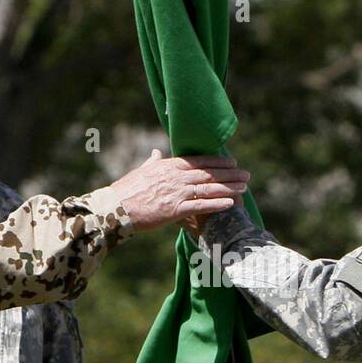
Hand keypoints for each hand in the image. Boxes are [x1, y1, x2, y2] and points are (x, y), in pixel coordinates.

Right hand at [111, 149, 249, 230]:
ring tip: (244, 188)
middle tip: (246, 175)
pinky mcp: (175, 210)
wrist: (115, 208)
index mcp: (169, 166)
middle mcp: (176, 177)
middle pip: (209, 173)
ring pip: (209, 188)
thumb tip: (156, 152)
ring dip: (229, 188)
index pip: (199, 161)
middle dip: (230, 174)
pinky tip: (230, 204)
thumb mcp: (141, 171)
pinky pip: (201, 206)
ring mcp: (176, 193)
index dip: (218, 161)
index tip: (232, 162)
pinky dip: (217, 204)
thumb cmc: (126, 190)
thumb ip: (153, 161)